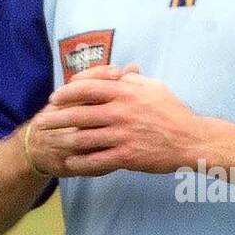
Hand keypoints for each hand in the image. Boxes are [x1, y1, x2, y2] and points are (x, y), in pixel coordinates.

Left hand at [33, 67, 214, 176]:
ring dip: (63, 140)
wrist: (192, 140)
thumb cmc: (173, 111)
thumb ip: (130, 80)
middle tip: (42, 122)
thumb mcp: (153, 87)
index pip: (87, 88)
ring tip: (51, 142)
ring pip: (84, 138)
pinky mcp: (127, 156)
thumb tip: (113, 72)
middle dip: (56, 118)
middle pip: (79, 114)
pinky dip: (81, 162)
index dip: (66, 92)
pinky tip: (70, 162)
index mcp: (125, 92)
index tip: (54, 98)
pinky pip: (97, 160)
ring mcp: (123, 135)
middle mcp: (121, 112)